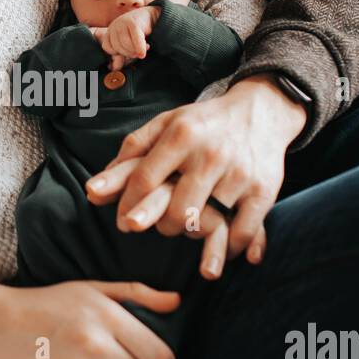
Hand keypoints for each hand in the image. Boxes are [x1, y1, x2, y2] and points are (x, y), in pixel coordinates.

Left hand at [85, 76, 307, 273]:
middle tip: (161, 225)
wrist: (262, 110)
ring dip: (191, 234)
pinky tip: (221, 248)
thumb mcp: (165, 125)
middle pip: (173, 210)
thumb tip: (94, 191)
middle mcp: (210, 153)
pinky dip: (228, 248)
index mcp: (181, 134)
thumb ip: (130, 153)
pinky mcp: (264, 190)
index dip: (128, 206)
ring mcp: (239, 173)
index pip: (144, 179)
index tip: (123, 221)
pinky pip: (241, 232)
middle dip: (160, 225)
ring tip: (187, 230)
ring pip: (203, 224)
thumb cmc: (203, 123)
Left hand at [89, 6, 157, 72]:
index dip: (117, 54)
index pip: (107, 47)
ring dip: (135, 50)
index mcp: (110, 31)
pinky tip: (143, 53)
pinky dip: (140, 48)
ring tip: (144, 48)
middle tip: (138, 53)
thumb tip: (113, 69)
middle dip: (128, 53)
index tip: (128, 56)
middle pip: (117, 46)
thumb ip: (121, 57)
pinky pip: (135, 39)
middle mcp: (114, 25)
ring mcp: (122, 22)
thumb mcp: (128, 46)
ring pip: (125, 44)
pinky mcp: (133, 22)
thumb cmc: (139, 34)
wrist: (152, 16)